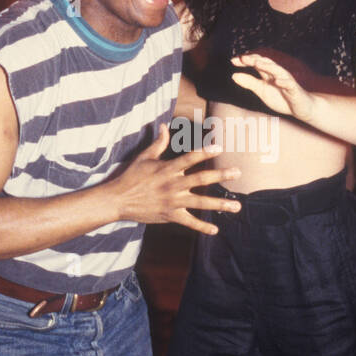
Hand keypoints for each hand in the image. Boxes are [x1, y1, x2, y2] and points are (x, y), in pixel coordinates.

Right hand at [108, 124, 240, 234]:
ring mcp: (173, 201)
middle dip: (221, 175)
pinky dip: (202, 227)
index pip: (189, 158)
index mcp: (167, 169)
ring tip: (237, 205)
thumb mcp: (143, 157)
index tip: (220, 148)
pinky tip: (215, 230)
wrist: (118, 200)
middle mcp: (173, 185)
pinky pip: (189, 222)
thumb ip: (158, 143)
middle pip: (201, 179)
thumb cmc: (131, 176)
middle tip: (237, 172)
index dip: (204, 152)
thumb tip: (164, 125)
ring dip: (220, 204)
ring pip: (201, 202)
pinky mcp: (170, 215)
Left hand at [230, 53, 314, 121]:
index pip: (257, 63)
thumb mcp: (262, 91)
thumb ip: (249, 82)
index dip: (246, 61)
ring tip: (257, 64)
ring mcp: (287, 81)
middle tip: (243, 58)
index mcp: (269, 74)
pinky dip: (284, 82)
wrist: (302, 108)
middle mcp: (277, 74)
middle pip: (266, 63)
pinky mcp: (295, 90)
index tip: (233, 60)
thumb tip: (234, 75)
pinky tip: (277, 81)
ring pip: (278, 71)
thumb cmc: (283, 98)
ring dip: (268, 66)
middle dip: (255, 60)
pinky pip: (290, 85)